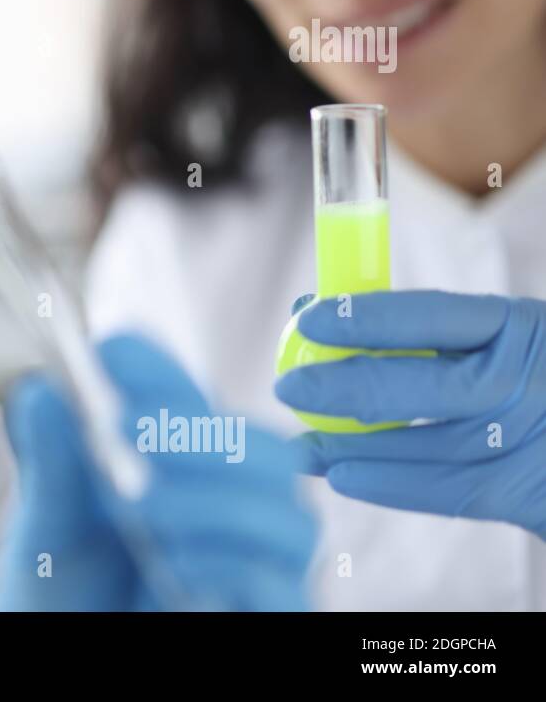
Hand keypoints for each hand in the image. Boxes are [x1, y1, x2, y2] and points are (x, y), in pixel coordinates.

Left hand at [0, 333, 315, 610]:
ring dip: (214, 497)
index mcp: (186, 472)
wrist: (53, 661)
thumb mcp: (50, 526)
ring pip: (288, 516)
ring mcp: (255, 570)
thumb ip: (53, 463)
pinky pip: (284, 588)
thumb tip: (41, 390)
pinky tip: (175, 559)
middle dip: (202, 432)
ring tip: (140, 504)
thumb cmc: (63, 597)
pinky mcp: (264, 618)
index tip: (112, 349)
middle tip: (129, 428)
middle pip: (267, 453)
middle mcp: (231, 515)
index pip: (195, 404)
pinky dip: (235, 564)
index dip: (163, 373)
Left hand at [275, 291, 545, 540]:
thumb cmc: (526, 381)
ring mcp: (530, 438)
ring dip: (353, 447)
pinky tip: (341, 476)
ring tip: (300, 447)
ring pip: (427, 445)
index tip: (309, 319)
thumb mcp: (497, 341)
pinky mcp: (527, 492)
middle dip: (348, 385)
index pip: (433, 315)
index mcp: (517, 327)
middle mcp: (528, 380)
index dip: (368, 318)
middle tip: (287, 388)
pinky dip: (389, 484)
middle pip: (427, 384)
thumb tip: (317, 320)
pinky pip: (447, 492)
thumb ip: (425, 335)